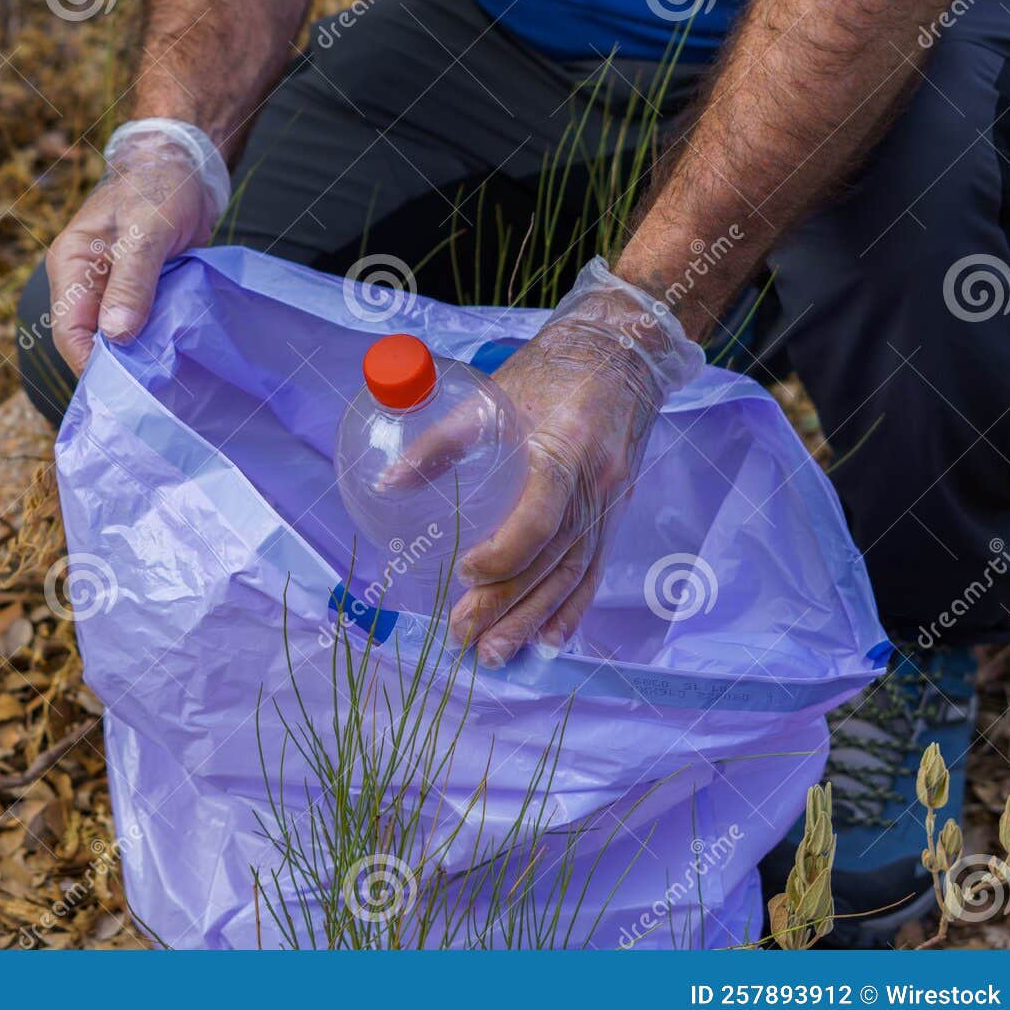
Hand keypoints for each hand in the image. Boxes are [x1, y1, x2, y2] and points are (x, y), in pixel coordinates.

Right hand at [46, 120, 228, 371]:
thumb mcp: (147, 233)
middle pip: (91, 342)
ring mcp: (111, 290)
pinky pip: (140, 327)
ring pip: (116, 339)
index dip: (93, 364)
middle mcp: (85, 283)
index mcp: (71, 266)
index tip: (126, 389)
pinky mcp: (138, 293)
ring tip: (167, 380)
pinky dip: (155, 342)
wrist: (185, 164)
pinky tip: (176, 358)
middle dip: (118, 366)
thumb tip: (116, 336)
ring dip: (139, 356)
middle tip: (153, 391)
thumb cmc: (160, 188)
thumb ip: (131, 283)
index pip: (69, 333)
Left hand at [446, 260, 703, 665]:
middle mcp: (595, 485)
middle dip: (506, 605)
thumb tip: (387, 484)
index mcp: (565, 449)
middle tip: (463, 637)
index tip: (464, 570)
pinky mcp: (616, 513)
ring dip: (533, 620)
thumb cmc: (550, 371)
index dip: (503, 553)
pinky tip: (548, 641)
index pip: (539, 518)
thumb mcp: (492, 396)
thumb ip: (438, 442)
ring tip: (495, 655)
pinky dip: (571, 610)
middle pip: (551, 559)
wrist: (622, 354)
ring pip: (572, 575)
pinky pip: (594, 571)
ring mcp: (611, 503)